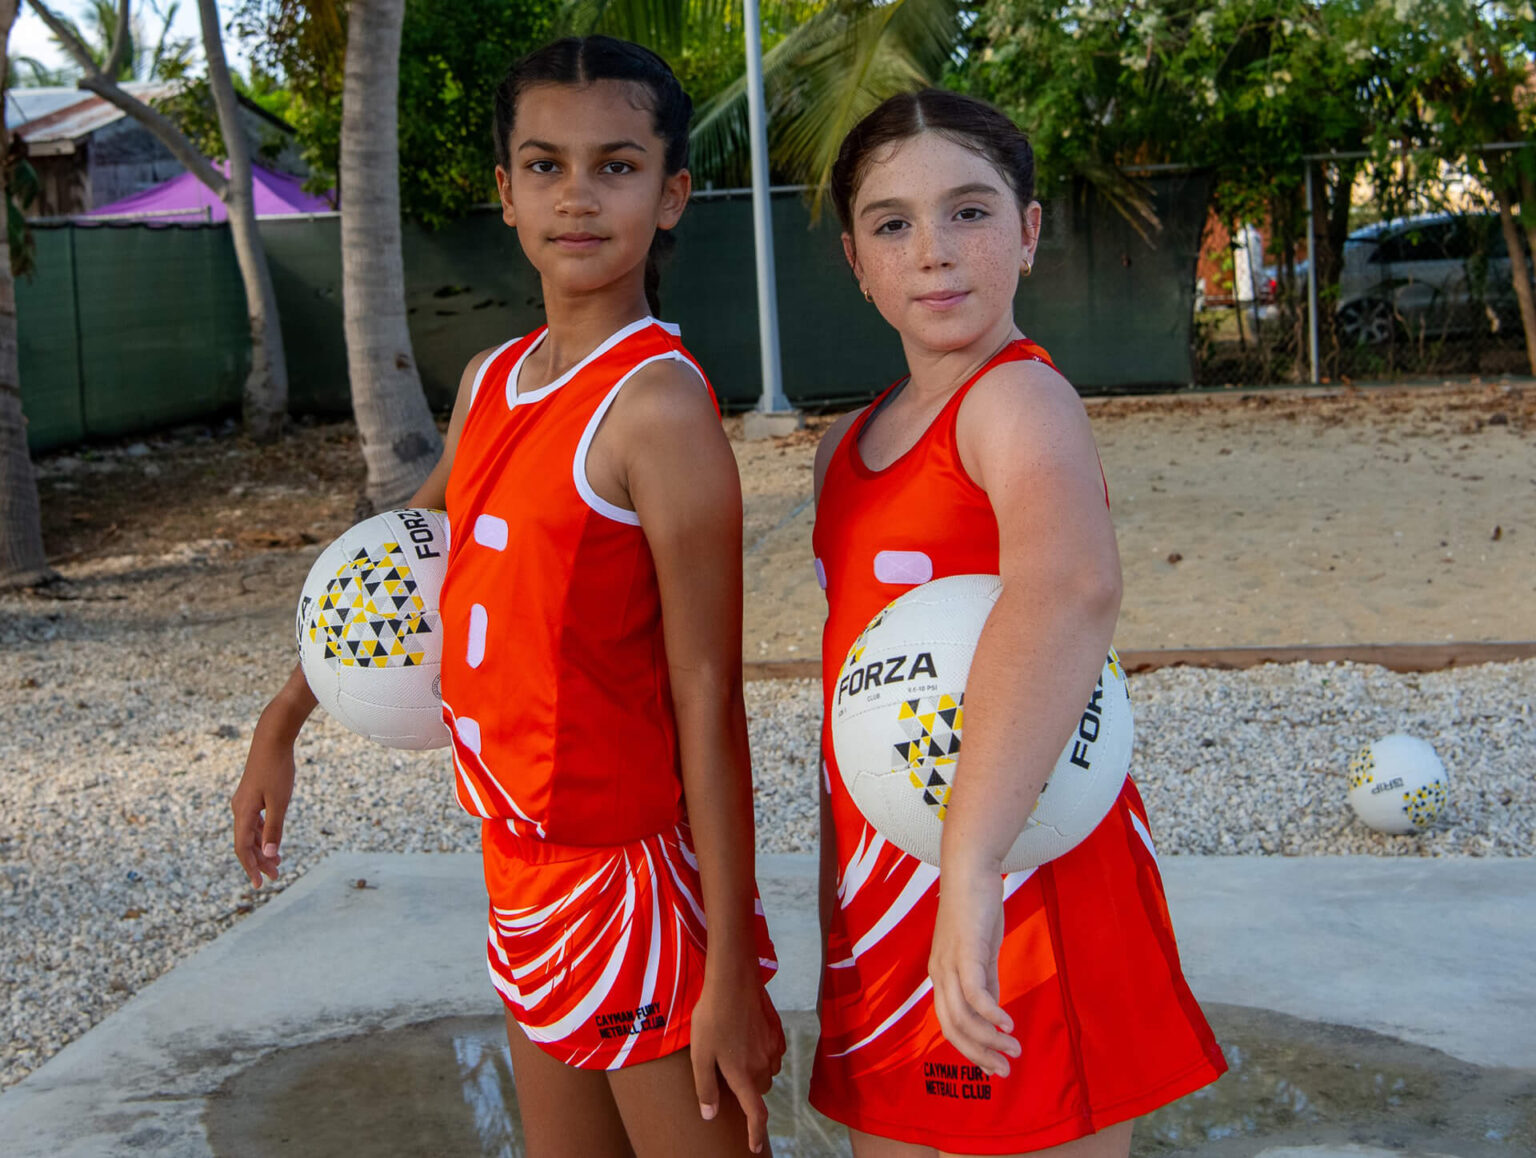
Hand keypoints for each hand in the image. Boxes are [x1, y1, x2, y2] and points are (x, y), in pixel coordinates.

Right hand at [230, 710, 297, 888]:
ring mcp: (244, 801)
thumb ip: (274, 828)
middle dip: (260, 861)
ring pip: (250, 832)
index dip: (251, 867)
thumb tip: (269, 854)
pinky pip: (253, 821)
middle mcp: (239, 809)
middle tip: (275, 876)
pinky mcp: (251, 794)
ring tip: (277, 861)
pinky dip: (262, 833)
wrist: (272, 738)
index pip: (243, 848)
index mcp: (243, 813)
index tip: (259, 884)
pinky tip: (271, 839)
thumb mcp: (280, 802)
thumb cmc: (277, 769)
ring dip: (262, 848)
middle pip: (246, 843)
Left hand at [689, 977, 785, 1153]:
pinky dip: (763, 1052)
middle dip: (747, 1089)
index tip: (755, 1147)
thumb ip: (705, 1087)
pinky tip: (747, 1035)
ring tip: (734, 1050)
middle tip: (727, 1072)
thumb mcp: (700, 1055)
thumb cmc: (712, 1017)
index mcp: (743, 1075)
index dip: (756, 1134)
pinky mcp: (777, 1030)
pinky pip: (774, 1051)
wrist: (733, 980)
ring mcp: (772, 1046)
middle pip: (760, 1090)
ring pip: (768, 1071)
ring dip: (755, 1069)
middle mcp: (763, 1065)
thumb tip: (710, 1114)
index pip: (756, 1114)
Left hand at [929, 862, 1020, 1076]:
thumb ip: (987, 981)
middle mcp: (940, 972)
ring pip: (962, 1015)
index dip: (971, 1050)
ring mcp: (949, 962)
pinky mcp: (965, 950)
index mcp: (942, 974)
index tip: (994, 1067)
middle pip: (952, 1027)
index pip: (950, 1024)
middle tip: (1005, 1070)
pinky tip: (1009, 1025)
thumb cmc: (977, 907)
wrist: (971, 868)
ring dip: (989, 1039)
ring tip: (1014, 1050)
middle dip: (979, 1054)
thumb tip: (994, 1013)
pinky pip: (974, 992)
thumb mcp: (983, 951)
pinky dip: (991, 1014)